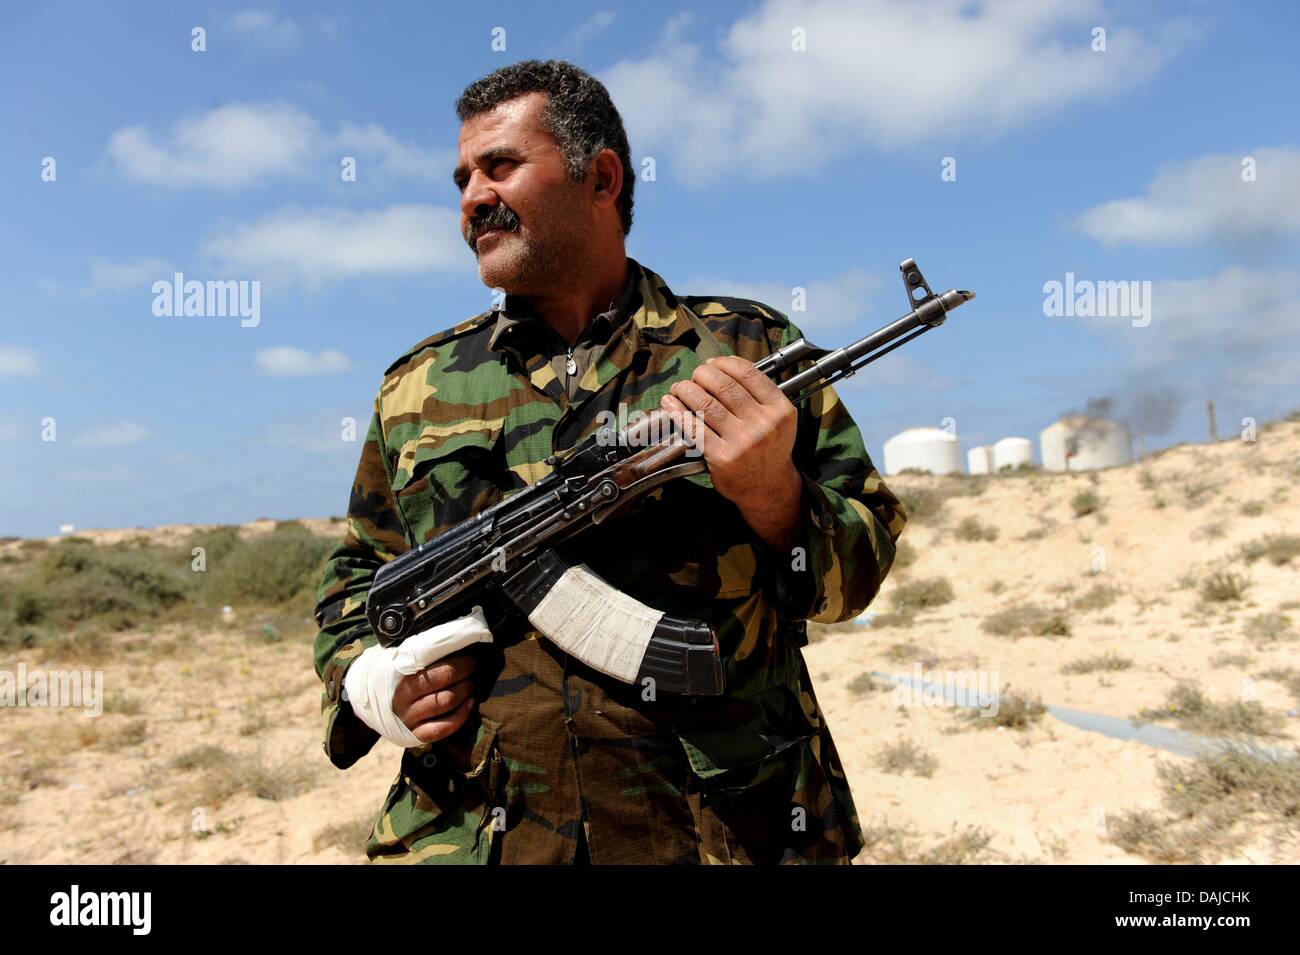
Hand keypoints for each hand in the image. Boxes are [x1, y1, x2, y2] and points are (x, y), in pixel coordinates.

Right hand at [343, 607, 491, 747]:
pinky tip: (469, 704)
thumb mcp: (398, 659)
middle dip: (464, 672)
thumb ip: (419, 652)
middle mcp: (403, 698)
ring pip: (445, 703)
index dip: (457, 661)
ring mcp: (408, 718)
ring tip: (470, 684)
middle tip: (472, 667)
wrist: (367, 703)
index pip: (434, 666)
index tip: (469, 655)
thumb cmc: (390, 675)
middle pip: (443, 682)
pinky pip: (441, 729)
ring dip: (464, 692)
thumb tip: (450, 635)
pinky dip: (460, 717)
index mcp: (400, 676)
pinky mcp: (414, 735)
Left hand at [660, 355, 801, 548]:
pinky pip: (694, 427)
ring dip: (685, 389)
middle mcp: (763, 424)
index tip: (712, 364)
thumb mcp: (776, 420)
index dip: (724, 363)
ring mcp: (742, 441)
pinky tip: (670, 403)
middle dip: (702, 374)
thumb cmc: (768, 451)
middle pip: (723, 385)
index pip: (747, 373)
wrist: (768, 488)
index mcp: (779, 410)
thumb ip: (757, 395)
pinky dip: (677, 411)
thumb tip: (720, 368)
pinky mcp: (721, 457)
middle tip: (694, 377)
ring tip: (679, 388)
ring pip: (706, 403)